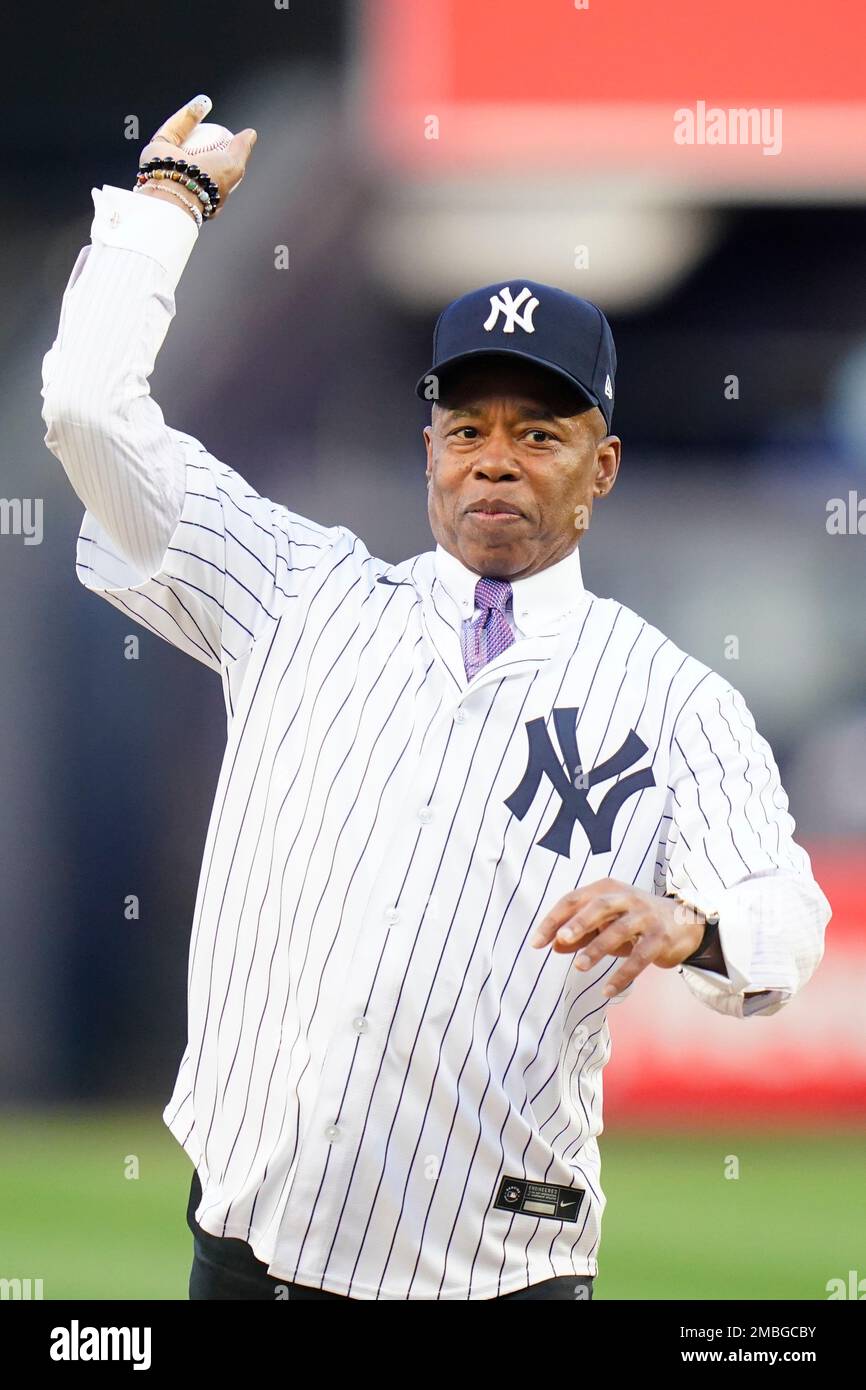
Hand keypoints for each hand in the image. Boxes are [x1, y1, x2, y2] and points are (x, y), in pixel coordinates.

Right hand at [138, 95, 257, 220]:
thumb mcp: (233, 167)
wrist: (178, 187)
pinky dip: (183, 116)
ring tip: (204, 106)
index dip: (223, 151)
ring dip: (194, 121)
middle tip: (215, 121)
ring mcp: (171, 165)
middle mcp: (187, 179)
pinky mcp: (155, 151)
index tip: (228, 136)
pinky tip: (197, 104)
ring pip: (182, 138)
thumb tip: (250, 133)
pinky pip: (171, 130)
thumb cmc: (208, 183)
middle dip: (205, 136)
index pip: (216, 169)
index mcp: (206, 191)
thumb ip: (240, 150)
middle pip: (197, 152)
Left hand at [529, 878, 706, 998]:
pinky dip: (623, 975)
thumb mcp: (606, 923)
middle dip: (579, 922)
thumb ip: (581, 933)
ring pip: (619, 929)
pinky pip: (640, 957)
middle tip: (561, 939)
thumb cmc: (636, 920)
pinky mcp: (661, 938)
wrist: (685, 922)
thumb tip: (554, 946)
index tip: (535, 943)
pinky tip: (606, 990)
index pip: (574, 900)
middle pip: (599, 906)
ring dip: (598, 948)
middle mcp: (626, 898)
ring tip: (579, 967)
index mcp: (607, 889)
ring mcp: (646, 916)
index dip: (553, 920)